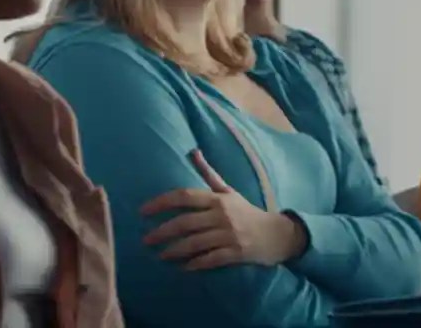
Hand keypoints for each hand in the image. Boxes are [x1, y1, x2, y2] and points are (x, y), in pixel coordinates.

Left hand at [141, 149, 307, 270]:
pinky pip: (210, 259)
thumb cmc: (247, 212)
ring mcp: (229, 235)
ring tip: (161, 255)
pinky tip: (183, 268)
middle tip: (146, 240)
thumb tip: (192, 151)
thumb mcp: (229, 191)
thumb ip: (208, 174)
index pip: (185, 196)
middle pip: (185, 222)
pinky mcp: (235, 253)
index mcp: (218, 198)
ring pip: (195, 243)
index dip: (162, 202)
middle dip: (162, 232)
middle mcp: (222, 215)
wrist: (277, 234)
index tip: (144, 211)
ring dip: (175, 251)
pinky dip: (195, 264)